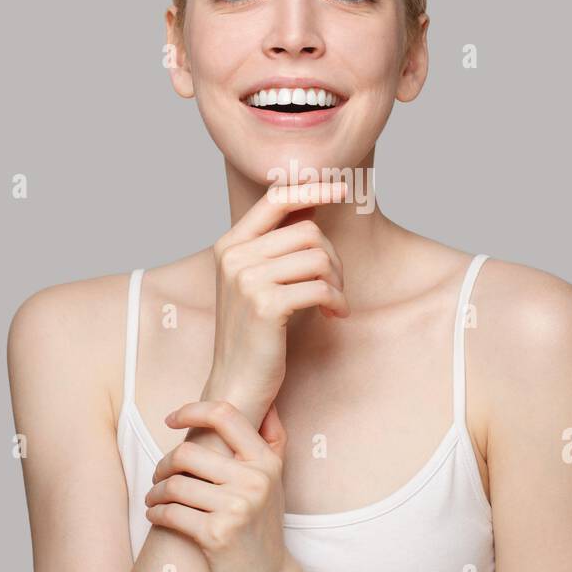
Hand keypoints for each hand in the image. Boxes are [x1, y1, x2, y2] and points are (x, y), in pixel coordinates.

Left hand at [144, 399, 302, 571]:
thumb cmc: (265, 527)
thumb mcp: (277, 481)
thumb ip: (273, 440)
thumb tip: (267, 402)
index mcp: (266, 462)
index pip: (225, 415)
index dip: (192, 410)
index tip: (172, 418)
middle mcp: (254, 481)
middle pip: (188, 452)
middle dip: (164, 464)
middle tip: (160, 475)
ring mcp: (236, 508)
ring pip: (175, 484)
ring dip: (155, 492)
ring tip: (154, 498)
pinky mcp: (216, 535)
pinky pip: (171, 513)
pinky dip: (156, 513)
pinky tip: (156, 516)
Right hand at [204, 180, 348, 422]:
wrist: (235, 382)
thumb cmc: (253, 332)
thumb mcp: (255, 280)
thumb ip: (276, 244)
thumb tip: (311, 204)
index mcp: (229, 244)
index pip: (275, 199)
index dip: (313, 190)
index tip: (342, 189)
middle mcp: (234, 257)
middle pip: (308, 232)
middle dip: (333, 258)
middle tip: (335, 285)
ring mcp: (247, 280)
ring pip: (318, 257)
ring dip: (337, 281)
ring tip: (333, 302)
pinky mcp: (266, 305)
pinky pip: (321, 287)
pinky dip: (337, 301)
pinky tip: (335, 315)